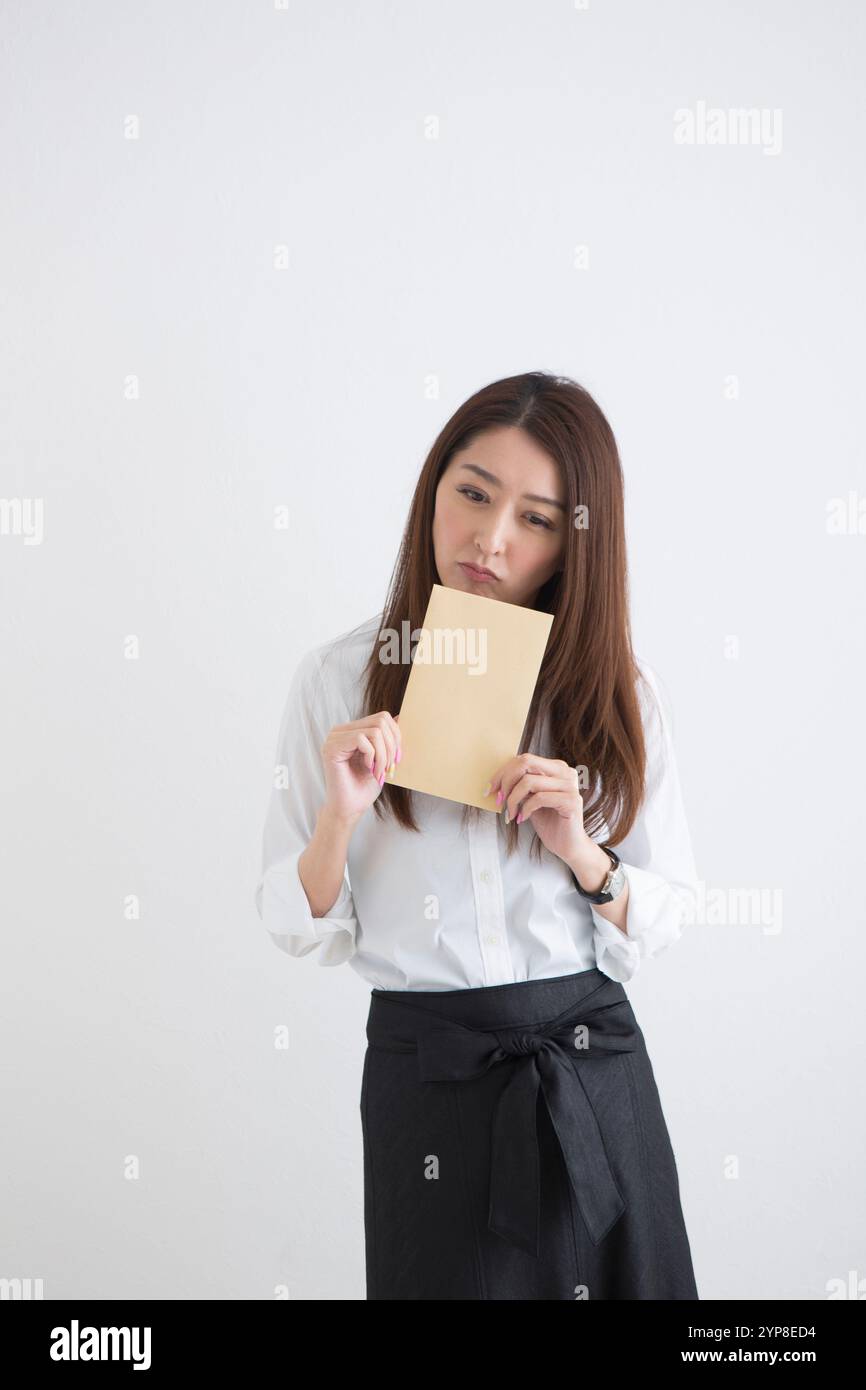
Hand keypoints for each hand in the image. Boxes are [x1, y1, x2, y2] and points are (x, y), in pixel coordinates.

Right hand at [320, 712, 401, 823]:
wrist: (350, 809)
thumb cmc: (364, 787)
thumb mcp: (382, 758)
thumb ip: (387, 738)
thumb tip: (400, 716)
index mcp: (351, 730)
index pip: (382, 717)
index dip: (396, 736)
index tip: (397, 760)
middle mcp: (340, 731)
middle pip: (380, 721)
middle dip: (392, 746)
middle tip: (390, 768)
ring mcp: (334, 738)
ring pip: (374, 731)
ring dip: (383, 755)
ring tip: (380, 771)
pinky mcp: (332, 747)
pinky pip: (362, 740)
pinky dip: (372, 756)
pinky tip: (368, 769)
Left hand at [485, 753, 592, 867]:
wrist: (567, 845)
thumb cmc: (549, 822)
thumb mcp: (530, 799)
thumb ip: (521, 785)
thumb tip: (498, 779)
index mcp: (556, 768)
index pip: (524, 759)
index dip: (503, 772)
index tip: (490, 790)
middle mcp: (565, 772)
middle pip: (526, 762)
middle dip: (506, 781)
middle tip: (499, 800)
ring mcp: (570, 786)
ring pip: (529, 781)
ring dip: (513, 799)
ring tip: (511, 814)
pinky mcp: (572, 801)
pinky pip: (539, 798)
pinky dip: (525, 809)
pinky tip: (523, 818)